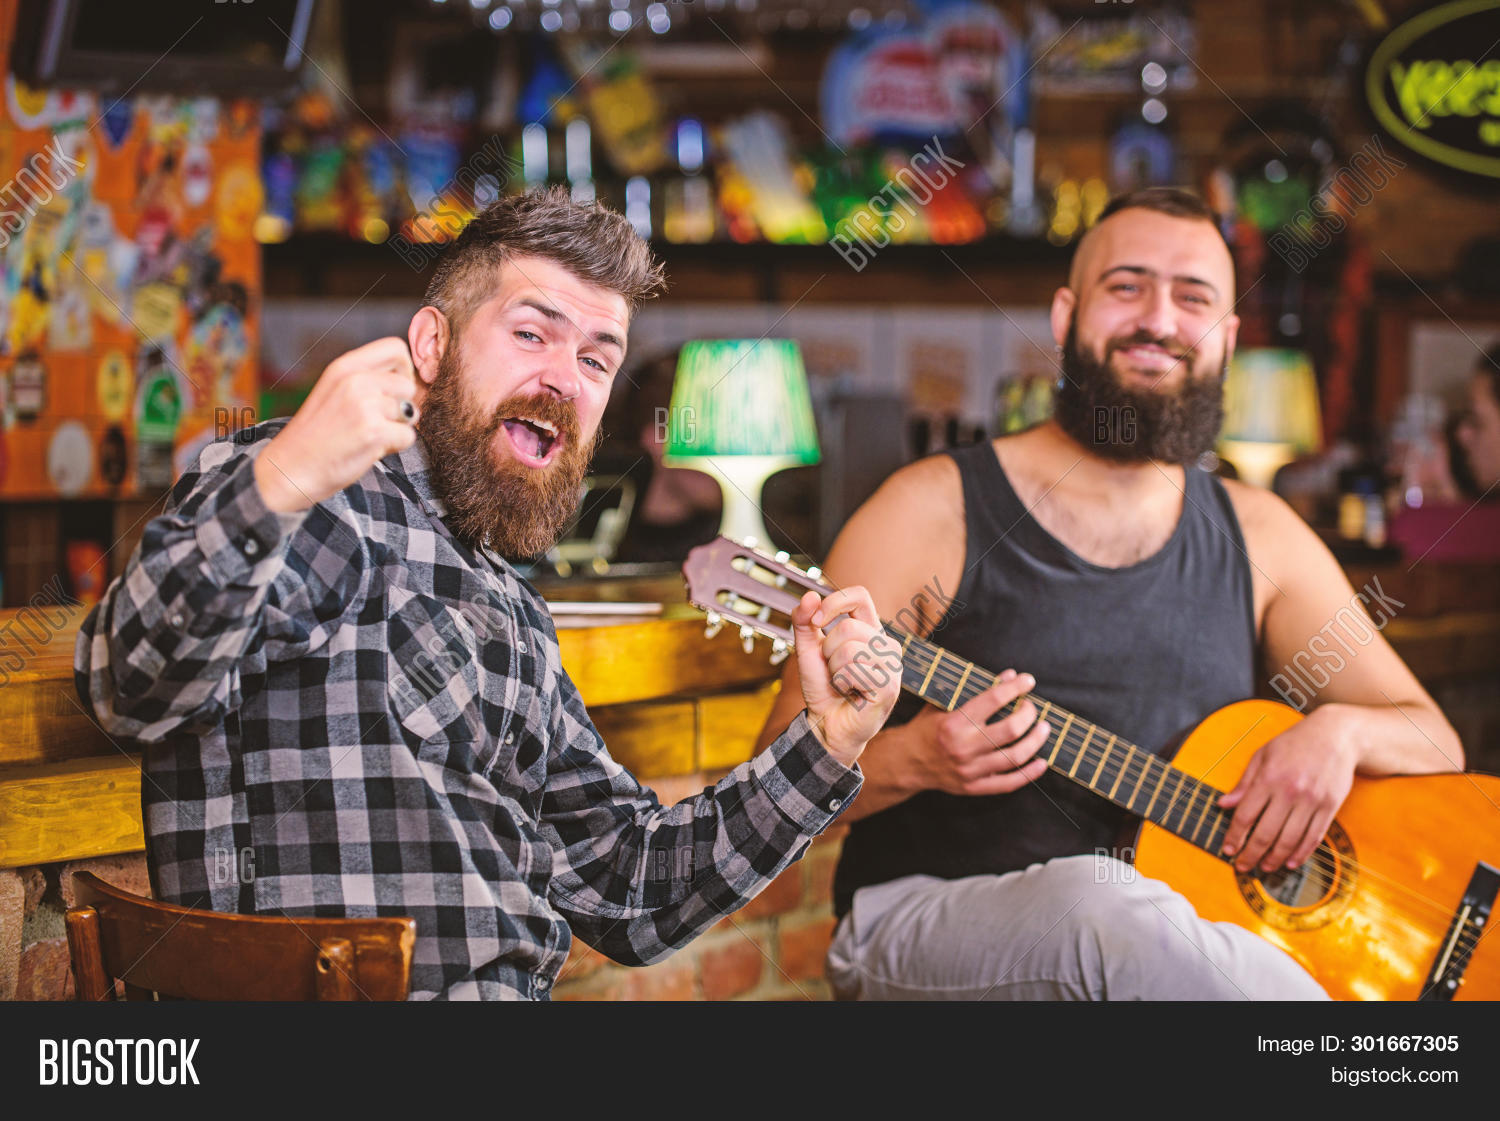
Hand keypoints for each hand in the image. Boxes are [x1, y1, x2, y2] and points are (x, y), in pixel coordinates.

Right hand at [253, 338, 418, 513]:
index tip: (393, 390)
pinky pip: (408, 437)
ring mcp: (366, 406)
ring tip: (370, 436)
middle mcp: (355, 381)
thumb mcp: (334, 391)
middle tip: (378, 422)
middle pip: (409, 384)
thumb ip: (366, 379)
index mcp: (344, 367)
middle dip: (402, 406)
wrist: (290, 469)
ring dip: (398, 428)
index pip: (395, 348)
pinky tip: (370, 449)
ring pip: (411, 412)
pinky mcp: (375, 432)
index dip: (404, 369)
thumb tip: (411, 381)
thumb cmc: (315, 435)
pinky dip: (395, 447)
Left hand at [792, 588, 900, 766]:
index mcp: (870, 630)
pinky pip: (853, 671)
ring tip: (842, 682)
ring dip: (834, 669)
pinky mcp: (889, 687)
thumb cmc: (823, 688)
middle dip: (827, 651)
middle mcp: (886, 645)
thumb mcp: (807, 650)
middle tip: (834, 670)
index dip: (834, 603)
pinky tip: (850, 693)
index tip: (816, 622)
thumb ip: (804, 622)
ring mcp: (892, 666)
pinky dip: (841, 683)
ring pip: (850, 649)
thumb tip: (809, 596)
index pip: (859, 596)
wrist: (826, 725)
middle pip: (848, 627)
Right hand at [902, 670, 1049, 795]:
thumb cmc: (926, 728)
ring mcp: (969, 770)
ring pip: (1014, 757)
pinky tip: (1041, 763)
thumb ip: (974, 691)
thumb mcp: (941, 704)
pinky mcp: (973, 787)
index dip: (1014, 688)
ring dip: (1035, 741)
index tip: (1027, 681)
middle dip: (1028, 715)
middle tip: (1032, 708)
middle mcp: (962, 747)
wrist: (906, 762)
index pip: (993, 700)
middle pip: (1010, 730)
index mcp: (953, 722)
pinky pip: (1008, 783)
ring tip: (1043, 729)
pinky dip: (1029, 774)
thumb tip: (1009, 676)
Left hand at [1217, 710, 1357, 872]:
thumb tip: (1224, 805)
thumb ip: (1244, 783)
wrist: (1336, 735)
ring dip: (1275, 858)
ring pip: (1290, 839)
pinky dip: (1302, 853)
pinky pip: (1314, 836)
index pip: (1246, 815)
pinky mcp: (1330, 806)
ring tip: (1266, 867)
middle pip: (1266, 833)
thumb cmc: (1294, 744)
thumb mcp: (1263, 755)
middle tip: (1244, 866)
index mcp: (1268, 778)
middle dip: (1252, 854)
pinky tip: (1291, 861)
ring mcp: (1312, 801)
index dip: (1235, 836)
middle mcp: (1289, 791)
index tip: (1228, 849)